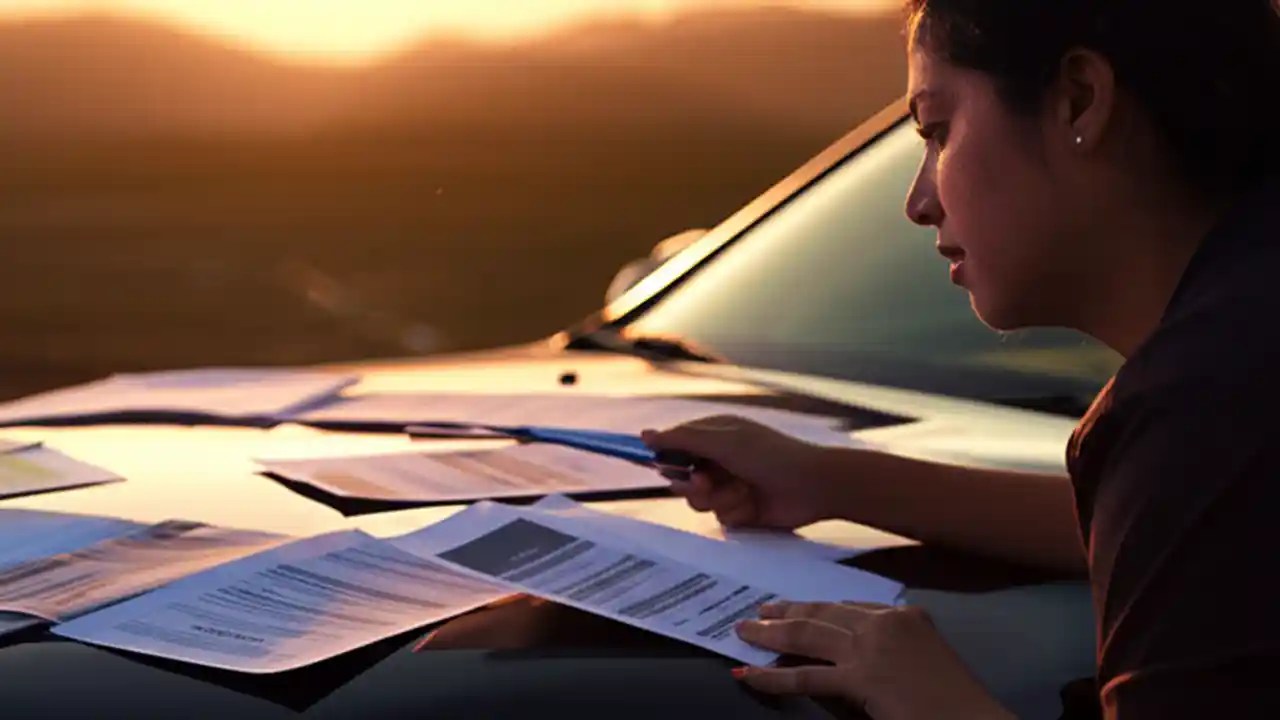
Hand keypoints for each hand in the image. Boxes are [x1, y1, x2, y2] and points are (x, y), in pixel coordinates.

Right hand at [642, 415, 837, 529]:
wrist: (812, 486)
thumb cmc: (771, 455)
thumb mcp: (723, 442)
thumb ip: (682, 440)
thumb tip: (645, 435)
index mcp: (715, 436)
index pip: (676, 444)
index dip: (665, 455)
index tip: (651, 463)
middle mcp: (719, 460)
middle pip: (682, 477)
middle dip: (693, 483)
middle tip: (707, 482)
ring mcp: (729, 486)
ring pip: (698, 500)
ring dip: (718, 498)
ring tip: (741, 492)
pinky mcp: (740, 510)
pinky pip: (720, 516)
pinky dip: (735, 511)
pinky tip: (754, 504)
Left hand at [733, 602, 1011, 719]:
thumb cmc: (952, 705)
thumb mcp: (917, 666)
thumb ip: (884, 655)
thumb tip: (842, 659)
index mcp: (906, 617)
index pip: (849, 608)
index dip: (816, 609)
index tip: (795, 608)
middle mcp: (887, 623)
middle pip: (824, 614)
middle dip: (787, 612)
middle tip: (760, 612)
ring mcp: (873, 647)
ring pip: (808, 635)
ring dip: (770, 634)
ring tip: (744, 633)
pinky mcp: (862, 677)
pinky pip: (805, 675)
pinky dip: (772, 676)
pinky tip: (749, 674)